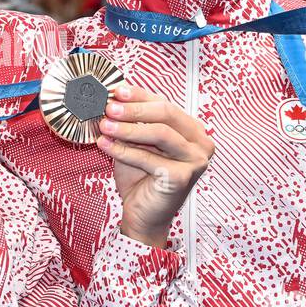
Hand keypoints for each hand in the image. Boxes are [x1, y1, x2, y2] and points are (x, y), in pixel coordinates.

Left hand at [96, 85, 214, 248]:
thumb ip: (132, 121)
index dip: (140, 96)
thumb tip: (114, 97)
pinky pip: (149, 158)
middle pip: (167, 114)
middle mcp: (200, 143)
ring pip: (160, 133)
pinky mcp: (182, 177)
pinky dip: (124, 150)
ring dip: (128, 128)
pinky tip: (105, 145)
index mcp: (192, 130)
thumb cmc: (140, 177)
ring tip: (105, 125)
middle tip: (110, 107)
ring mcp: (195, 160)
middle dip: (135, 109)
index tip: (117, 91)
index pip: (165, 104)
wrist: (142, 215)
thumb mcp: (136, 142)